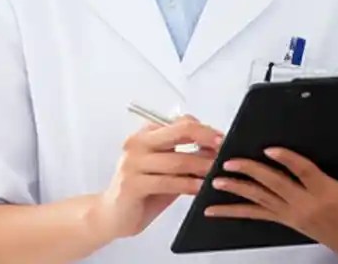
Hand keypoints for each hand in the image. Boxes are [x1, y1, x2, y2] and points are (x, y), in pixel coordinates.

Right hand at [88, 116, 223, 240]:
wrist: (112, 215)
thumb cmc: (142, 191)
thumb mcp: (166, 170)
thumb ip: (185, 156)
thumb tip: (214, 147)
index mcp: (145, 135)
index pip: (181, 123)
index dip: (205, 130)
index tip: (222, 140)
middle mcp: (137, 144)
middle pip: (180, 131)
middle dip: (207, 139)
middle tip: (225, 149)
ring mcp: (133, 163)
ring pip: (178, 160)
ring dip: (202, 166)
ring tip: (218, 172)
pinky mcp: (132, 184)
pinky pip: (168, 182)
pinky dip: (188, 184)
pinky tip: (200, 188)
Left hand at [205, 146, 337, 262]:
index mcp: (327, 193)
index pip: (303, 173)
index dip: (287, 160)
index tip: (271, 148)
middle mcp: (306, 205)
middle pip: (274, 185)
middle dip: (251, 171)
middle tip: (231, 160)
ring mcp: (294, 215)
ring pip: (261, 200)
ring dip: (238, 189)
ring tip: (217, 180)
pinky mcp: (287, 220)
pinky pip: (257, 215)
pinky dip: (235, 211)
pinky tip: (215, 209)